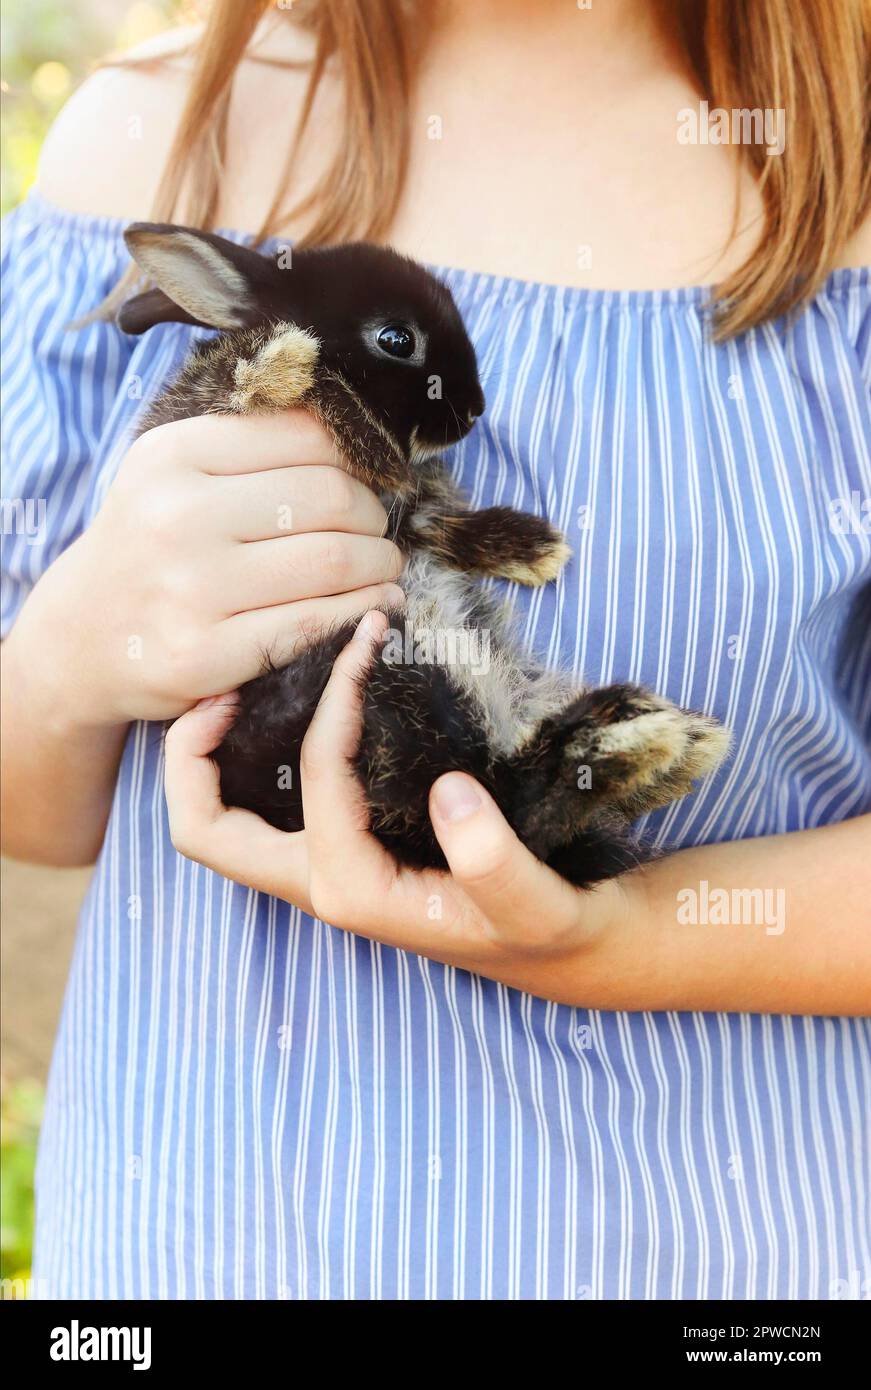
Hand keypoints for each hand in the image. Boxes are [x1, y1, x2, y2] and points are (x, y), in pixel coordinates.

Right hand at [20, 411, 404, 726]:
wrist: (79, 637)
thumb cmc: (148, 547)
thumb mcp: (174, 474)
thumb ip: (252, 447)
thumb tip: (358, 439)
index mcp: (173, 455)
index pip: (308, 437)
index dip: (356, 461)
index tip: (365, 482)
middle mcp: (177, 515)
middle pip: (331, 499)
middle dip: (373, 516)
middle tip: (377, 531)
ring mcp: (191, 589)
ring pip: (334, 561)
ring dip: (380, 565)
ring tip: (383, 568)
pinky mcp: (207, 654)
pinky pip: (316, 623)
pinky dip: (363, 612)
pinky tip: (374, 607)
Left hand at [164, 611, 638, 996]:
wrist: (580, 948)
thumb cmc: (557, 928)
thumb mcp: (538, 905)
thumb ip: (493, 862)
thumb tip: (448, 792)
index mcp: (355, 893)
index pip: (317, 779)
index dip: (336, 705)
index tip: (372, 642)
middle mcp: (325, 883)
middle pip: (210, 830)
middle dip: (194, 755)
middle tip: (227, 681)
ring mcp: (329, 867)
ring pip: (230, 818)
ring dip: (218, 755)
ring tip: (246, 680)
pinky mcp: (349, 848)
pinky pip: (273, 805)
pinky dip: (262, 755)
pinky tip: (303, 703)